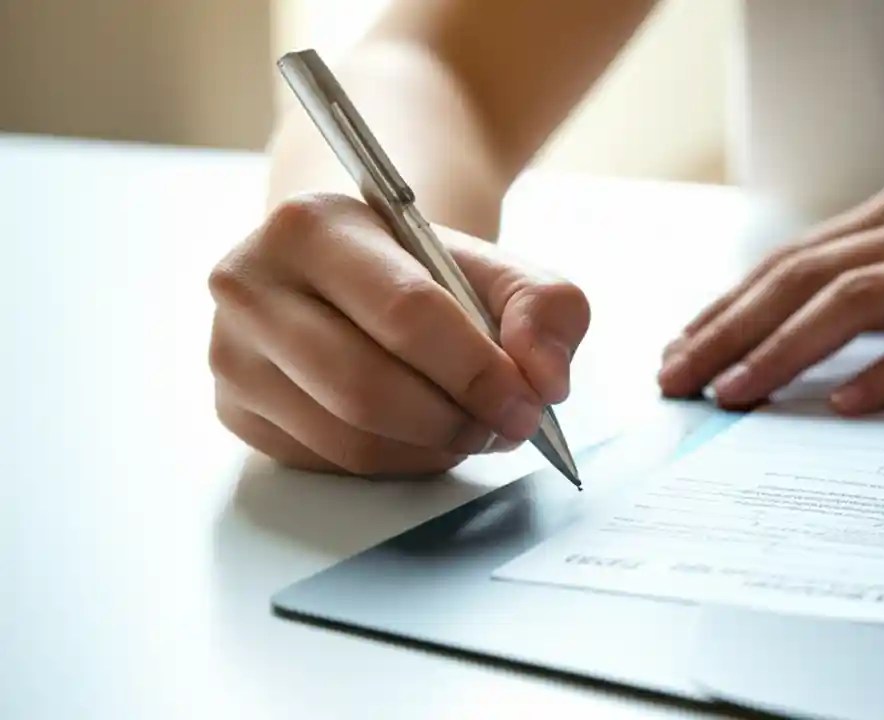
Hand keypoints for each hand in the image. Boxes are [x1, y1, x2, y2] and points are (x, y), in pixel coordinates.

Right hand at [209, 193, 588, 474]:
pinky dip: (394, 462)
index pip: (404, 312)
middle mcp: (250, 284)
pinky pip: (329, 464)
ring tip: (469, 426)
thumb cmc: (426, 273)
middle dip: (454, 420)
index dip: (477, 371)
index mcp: (313, 225)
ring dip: (430, 449)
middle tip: (505, 426)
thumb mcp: (500, 269)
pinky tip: (420, 433)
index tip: (528, 404)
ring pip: (348, 438)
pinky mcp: (236, 410)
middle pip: (366, 387)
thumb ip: (546, 309)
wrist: (357, 274)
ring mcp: (233, 352)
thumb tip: (545, 380)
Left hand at [658, 179, 883, 413]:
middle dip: (730, 329)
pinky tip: (846, 405)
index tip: (682, 348)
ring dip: (784, 350)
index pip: (792, 260)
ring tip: (735, 394)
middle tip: (679, 378)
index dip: (729, 305)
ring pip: (854, 302)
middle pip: (803, 277)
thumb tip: (805, 330)